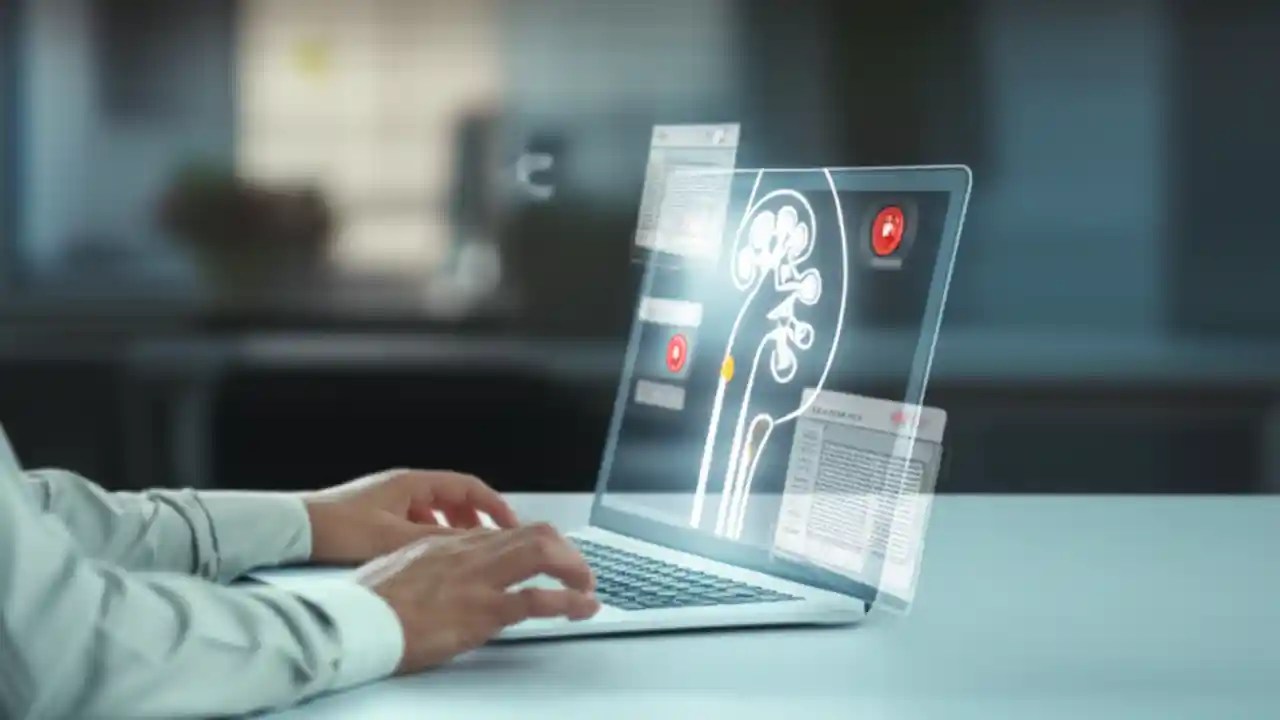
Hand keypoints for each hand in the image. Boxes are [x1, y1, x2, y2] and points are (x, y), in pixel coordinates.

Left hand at [303, 469, 519, 564]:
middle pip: (454, 496)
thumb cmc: (339, 527)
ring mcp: (390, 498)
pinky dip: (431, 533)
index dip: (493, 504)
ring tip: (463, 551)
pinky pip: (417, 518)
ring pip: (435, 509)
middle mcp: (404, 485)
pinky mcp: (377, 513)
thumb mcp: (395, 536)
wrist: (295, 529)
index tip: (510, 523)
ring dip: (453, 527)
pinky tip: (428, 555)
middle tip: (490, 541)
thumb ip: (436, 538)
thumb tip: (473, 544)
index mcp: (413, 482)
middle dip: (475, 518)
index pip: (467, 485)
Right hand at [357, 523, 599, 671]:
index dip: (537, 544)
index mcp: (450, 542)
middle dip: (564, 551)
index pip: (506, 532)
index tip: (550, 558)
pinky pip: (537, 599)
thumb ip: (430, 567)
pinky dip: (569, 601)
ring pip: (543, 553)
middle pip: (534, 533)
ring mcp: (478, 578)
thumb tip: (442, 578)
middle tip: (577, 572)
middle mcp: (470, 551)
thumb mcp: (402, 569)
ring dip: (573, 570)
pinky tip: (583, 607)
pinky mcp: (482, 608)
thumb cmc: (371, 604)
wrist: (357, 621)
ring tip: (587, 587)